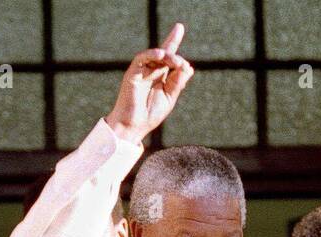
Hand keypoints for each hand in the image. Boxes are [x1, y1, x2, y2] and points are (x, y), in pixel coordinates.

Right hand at [104, 24, 194, 144]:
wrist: (134, 126)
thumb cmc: (150, 114)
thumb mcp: (170, 98)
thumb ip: (178, 83)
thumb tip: (188, 67)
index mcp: (161, 77)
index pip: (170, 58)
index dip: (174, 42)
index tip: (179, 27)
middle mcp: (152, 71)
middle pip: (164, 52)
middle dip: (173, 45)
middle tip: (181, 64)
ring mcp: (142, 71)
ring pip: (156, 55)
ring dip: (168, 56)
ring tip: (175, 63)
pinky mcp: (133, 73)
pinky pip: (142, 58)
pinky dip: (152, 54)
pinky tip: (161, 55)